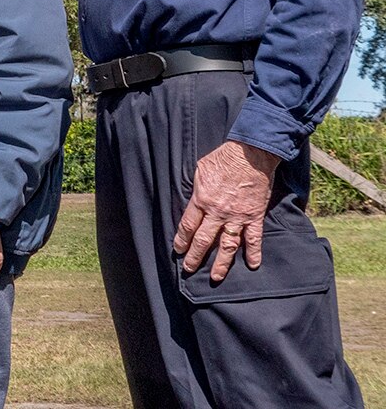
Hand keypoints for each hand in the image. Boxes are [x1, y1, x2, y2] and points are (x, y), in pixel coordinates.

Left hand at [174, 139, 278, 281]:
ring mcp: (237, 216)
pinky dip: (253, 252)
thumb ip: (195, 190)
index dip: (182, 240)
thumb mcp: (199, 171)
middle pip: (203, 240)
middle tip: (189, 269)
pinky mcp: (254, 216)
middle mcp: (218, 212)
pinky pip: (254, 238)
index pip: (188, 226)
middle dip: (195, 257)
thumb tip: (191, 203)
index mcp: (201, 200)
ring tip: (216, 277)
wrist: (250, 155)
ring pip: (227, 245)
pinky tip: (252, 264)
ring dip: (221, 263)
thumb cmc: (222, 160)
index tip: (178, 250)